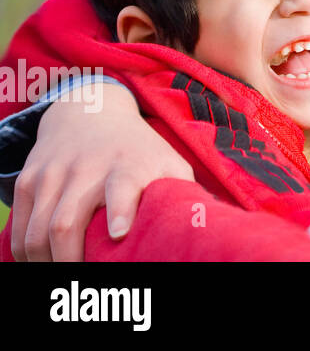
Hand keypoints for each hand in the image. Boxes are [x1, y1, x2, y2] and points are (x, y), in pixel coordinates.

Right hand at [10, 83, 192, 260]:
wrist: (91, 111)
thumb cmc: (139, 149)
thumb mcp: (167, 161)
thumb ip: (183, 193)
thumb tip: (205, 229)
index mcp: (128, 165)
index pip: (121, 185)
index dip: (120, 208)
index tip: (119, 232)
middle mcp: (87, 169)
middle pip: (66, 223)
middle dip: (69, 261)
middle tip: (82, 283)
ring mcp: (53, 174)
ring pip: (36, 232)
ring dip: (44, 263)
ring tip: (62, 277)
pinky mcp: (28, 180)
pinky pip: (19, 228)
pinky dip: (24, 252)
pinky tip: (40, 262)